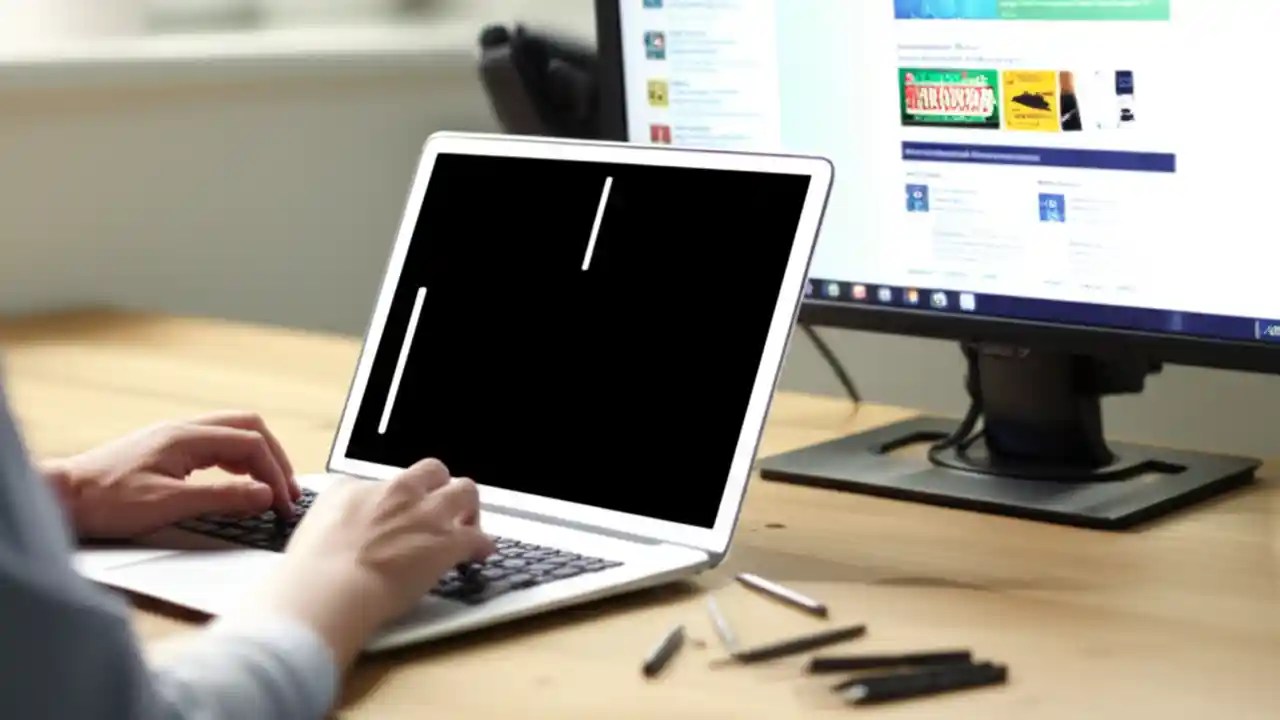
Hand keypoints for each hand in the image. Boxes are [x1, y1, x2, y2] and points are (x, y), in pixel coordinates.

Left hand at [44, 412, 299, 539]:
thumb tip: (266, 494)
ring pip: (232, 434)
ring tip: (271, 487)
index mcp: (187, 437)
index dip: (274, 472)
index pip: (251, 443)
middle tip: (288, 490)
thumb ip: (222, 498)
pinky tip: (239, 481)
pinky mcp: (166, 450)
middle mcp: (183, 429)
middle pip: (248, 428)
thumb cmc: (107, 501)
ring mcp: (174, 437)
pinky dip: (237, 461)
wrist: (63, 497)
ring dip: (257, 458)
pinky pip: (215, 446)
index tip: (283, 502)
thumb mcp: (169, 504)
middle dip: (274, 457)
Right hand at [252, 458, 494, 668]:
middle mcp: (397, 492)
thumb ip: (333, 516)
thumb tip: (340, 524)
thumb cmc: (310, 569)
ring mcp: (426, 514)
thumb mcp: (311, 526)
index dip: (397, 500)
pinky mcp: (447, 542)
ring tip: (467, 526)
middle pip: (433, 470)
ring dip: (468, 508)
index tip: (399, 514)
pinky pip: (478, 537)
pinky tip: (480, 555)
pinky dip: (482, 545)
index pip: (388, 482)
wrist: (329, 587)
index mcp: (358, 487)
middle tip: (440, 509)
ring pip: (465, 491)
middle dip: (440, 486)